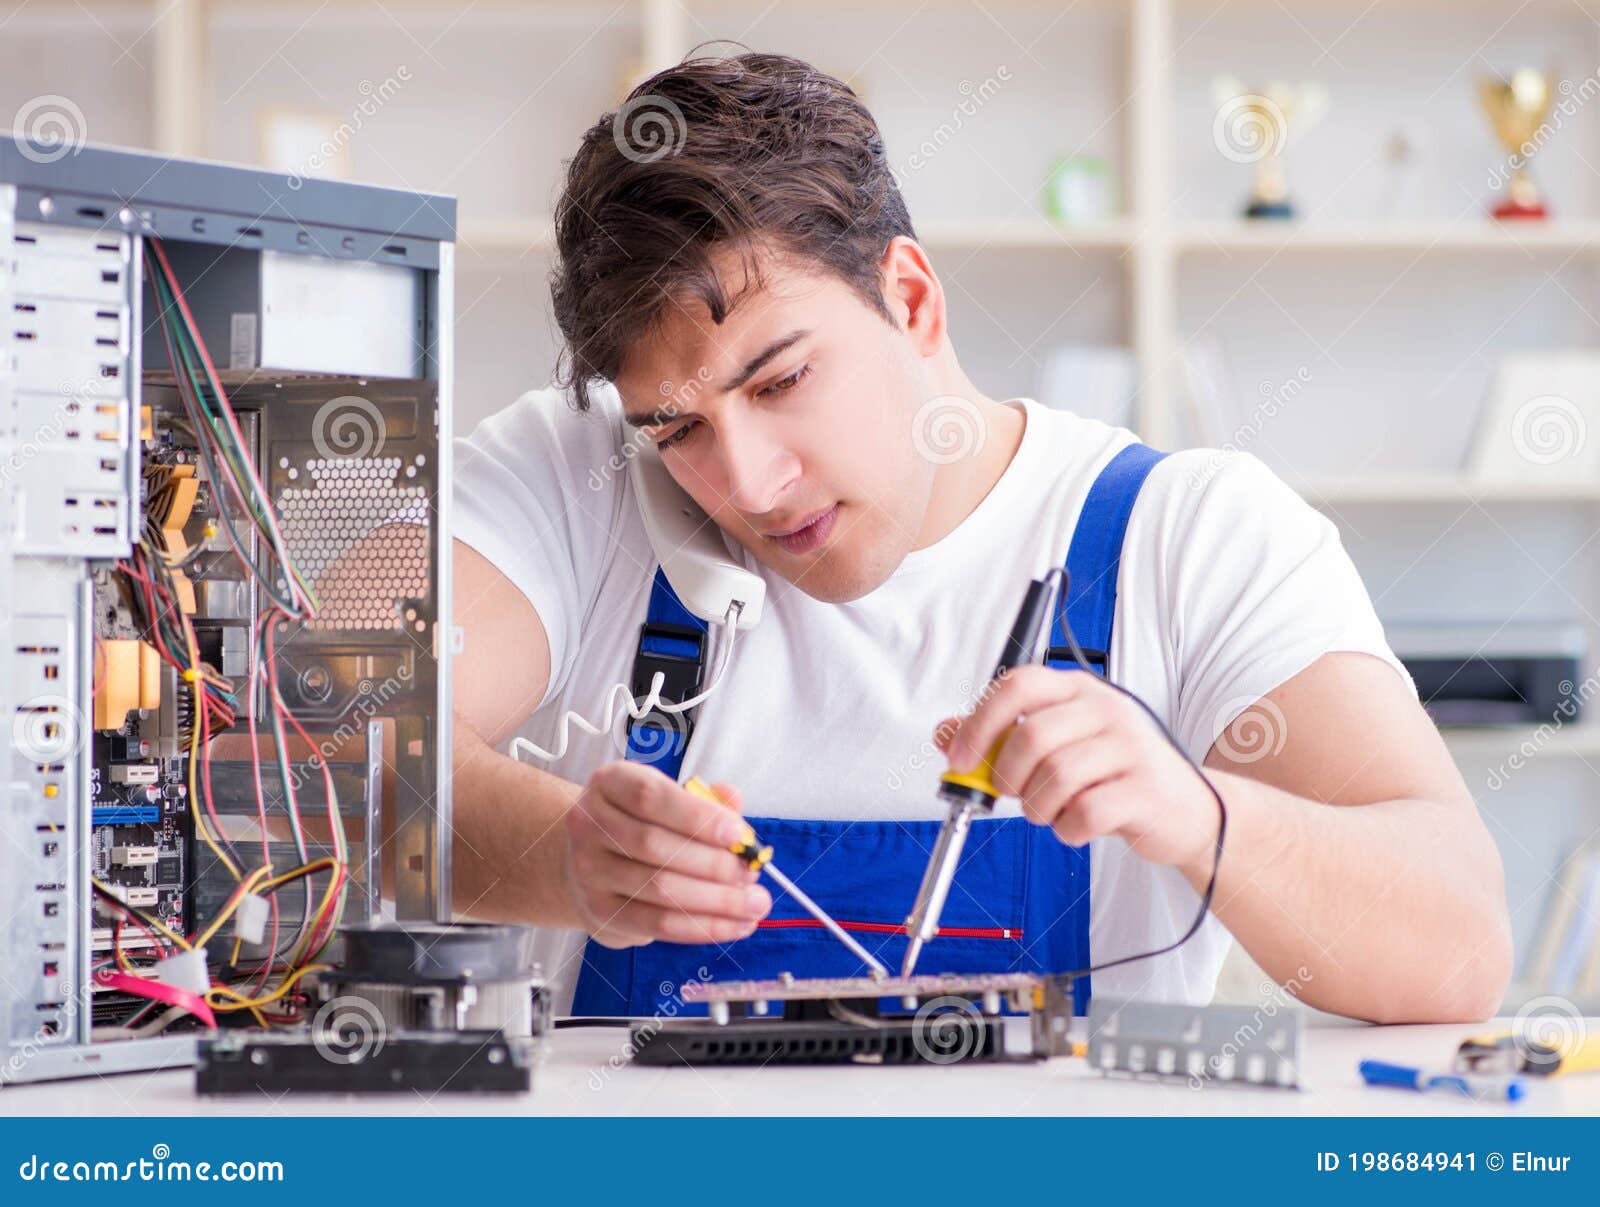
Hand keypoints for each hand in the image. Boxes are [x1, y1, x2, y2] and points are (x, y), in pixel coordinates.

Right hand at [563, 761, 771, 947]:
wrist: (590, 860)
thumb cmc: (642, 822)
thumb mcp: (669, 798)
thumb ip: (705, 798)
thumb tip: (734, 801)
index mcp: (610, 784)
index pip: (649, 796)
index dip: (696, 816)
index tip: (737, 833)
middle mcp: (590, 824)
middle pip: (655, 845)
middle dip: (713, 863)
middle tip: (752, 873)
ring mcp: (589, 871)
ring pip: (659, 888)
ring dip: (716, 900)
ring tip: (753, 903)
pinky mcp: (600, 911)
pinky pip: (657, 923)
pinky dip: (702, 927)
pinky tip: (734, 925)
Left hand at [935, 666, 1220, 873]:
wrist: (1188, 809)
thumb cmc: (1114, 775)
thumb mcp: (1060, 745)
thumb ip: (1003, 738)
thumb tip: (944, 732)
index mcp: (1080, 691)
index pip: (1019, 685)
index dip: (980, 722)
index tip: (960, 758)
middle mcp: (1107, 710)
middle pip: (1032, 737)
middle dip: (1008, 776)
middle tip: (1014, 793)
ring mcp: (1130, 748)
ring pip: (1055, 778)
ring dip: (1038, 808)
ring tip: (1050, 811)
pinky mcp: (1145, 791)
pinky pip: (1084, 814)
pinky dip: (1068, 830)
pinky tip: (1077, 826)